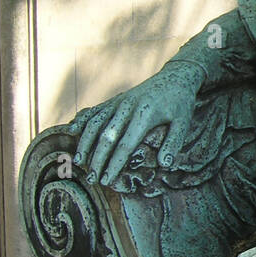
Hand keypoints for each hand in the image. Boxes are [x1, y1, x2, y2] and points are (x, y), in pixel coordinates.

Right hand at [68, 62, 202, 186]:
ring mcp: (118, 102)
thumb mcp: (184, 122)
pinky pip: (94, 110)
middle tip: (92, 179)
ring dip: (85, 143)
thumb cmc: (181, 102)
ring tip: (78, 162)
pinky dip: (81, 121)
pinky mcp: (114, 100)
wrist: (176, 76)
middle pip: (106, 137)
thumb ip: (174, 143)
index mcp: (144, 115)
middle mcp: (127, 107)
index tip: (107, 180)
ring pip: (95, 123)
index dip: (114, 163)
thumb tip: (164, 165)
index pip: (125, 144)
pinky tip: (71, 132)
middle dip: (97, 159)